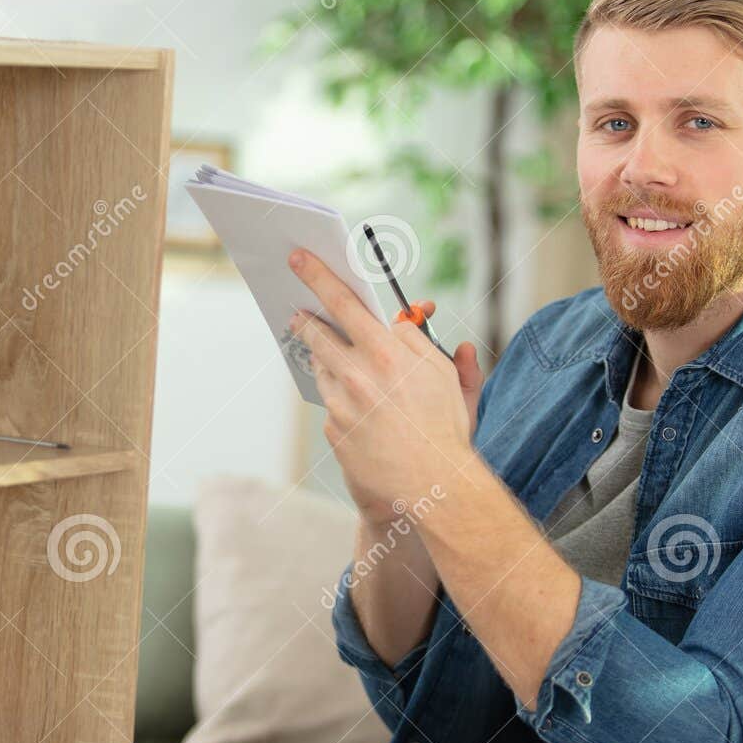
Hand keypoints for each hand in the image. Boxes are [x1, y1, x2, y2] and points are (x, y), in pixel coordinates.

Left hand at [288, 249, 482, 523]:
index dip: (317, 276)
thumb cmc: (445, 426)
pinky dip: (342, 402)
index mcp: (384, 351)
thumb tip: (403, 321)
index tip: (298, 258)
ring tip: (345, 365)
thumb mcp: (443, 372)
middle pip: (317, 334)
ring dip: (327, 362)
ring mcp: (340, 405)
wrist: (432, 483)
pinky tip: (362, 412)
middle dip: (306, 320)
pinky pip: (333, 406)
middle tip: (298, 312)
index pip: (343, 301)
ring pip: (323, 370)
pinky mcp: (333, 432)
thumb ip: (419, 340)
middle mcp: (355, 374)